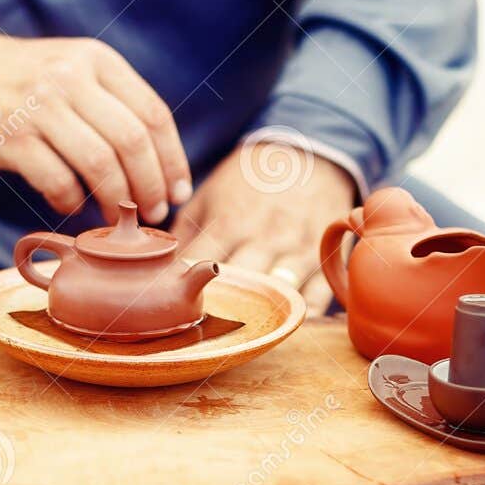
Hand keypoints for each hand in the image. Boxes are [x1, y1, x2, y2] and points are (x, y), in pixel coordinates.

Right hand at [0, 0, 189, 220]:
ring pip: (99, 163)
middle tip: (154, 214)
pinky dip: (71, 200)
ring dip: (117, 200)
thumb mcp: (74, 69)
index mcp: (97, 60)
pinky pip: (56, 180)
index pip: (153, 115)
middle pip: (132, 142)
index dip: (173, 160)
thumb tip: (163, 169)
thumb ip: (114, 104)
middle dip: (151, 187)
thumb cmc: (26, 81)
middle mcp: (70, 77)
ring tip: (118, 217)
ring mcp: (38, 106)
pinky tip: (71, 204)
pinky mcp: (8, 137)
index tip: (178, 193)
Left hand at [172, 141, 356, 313]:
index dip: (186, 287)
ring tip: (247, 330)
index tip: (175, 303)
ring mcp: (297, 248)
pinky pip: (319, 295)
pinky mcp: (325, 256)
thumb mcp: (211, 194)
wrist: (308, 154)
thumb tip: (159, 266)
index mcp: (231, 222)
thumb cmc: (250, 181)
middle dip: (225, 306)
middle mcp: (264, 238)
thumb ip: (186, 231)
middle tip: (211, 324)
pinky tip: (289, 324)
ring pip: (280, 293)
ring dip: (264, 314)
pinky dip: (305, 315)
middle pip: (242, 284)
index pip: (202, 265)